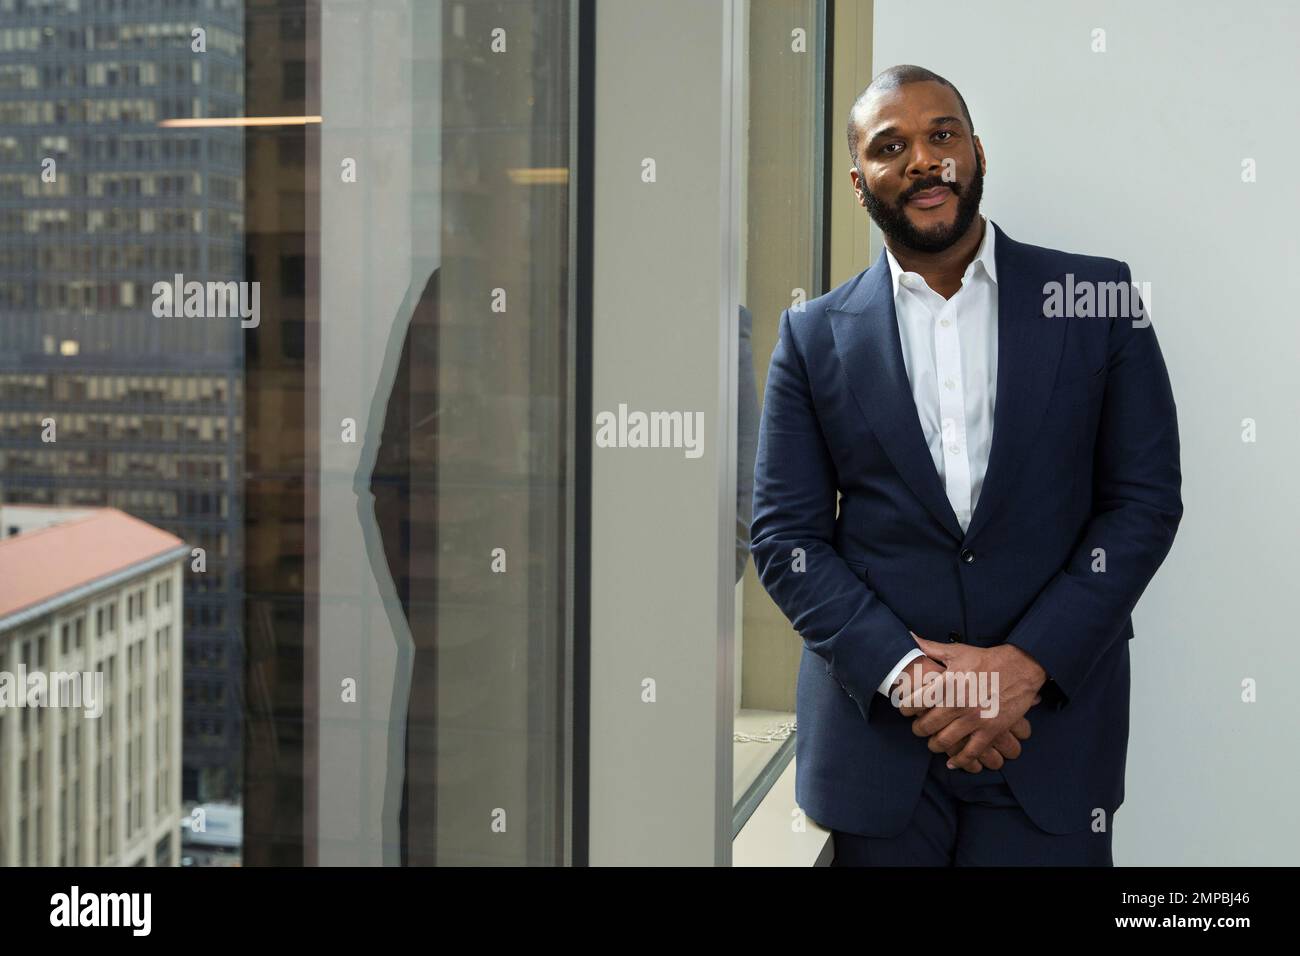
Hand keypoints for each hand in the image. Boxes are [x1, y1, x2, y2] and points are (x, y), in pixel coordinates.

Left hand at [907, 636, 1047, 772]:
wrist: (1020, 668)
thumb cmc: (986, 659)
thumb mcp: (956, 651)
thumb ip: (930, 648)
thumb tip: (908, 637)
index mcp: (947, 683)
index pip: (914, 702)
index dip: (905, 708)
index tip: (905, 710)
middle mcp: (959, 703)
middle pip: (927, 726)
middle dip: (918, 729)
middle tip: (918, 728)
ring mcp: (975, 719)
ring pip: (945, 742)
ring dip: (934, 744)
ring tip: (932, 742)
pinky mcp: (991, 730)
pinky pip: (971, 752)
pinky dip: (959, 761)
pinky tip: (953, 761)